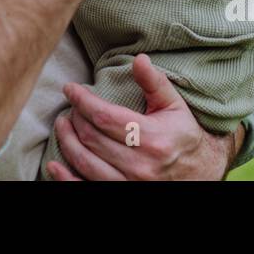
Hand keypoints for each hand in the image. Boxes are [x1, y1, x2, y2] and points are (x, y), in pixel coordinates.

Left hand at [46, 54, 242, 180]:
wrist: (199, 172)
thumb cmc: (182, 135)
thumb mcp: (173, 105)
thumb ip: (154, 82)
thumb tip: (139, 58)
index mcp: (152, 138)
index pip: (105, 117)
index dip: (83, 101)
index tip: (70, 89)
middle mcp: (140, 165)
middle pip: (92, 138)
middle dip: (75, 118)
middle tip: (69, 107)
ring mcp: (130, 184)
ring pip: (86, 162)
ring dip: (67, 142)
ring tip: (62, 125)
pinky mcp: (122, 195)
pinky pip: (86, 189)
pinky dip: (66, 179)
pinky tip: (54, 166)